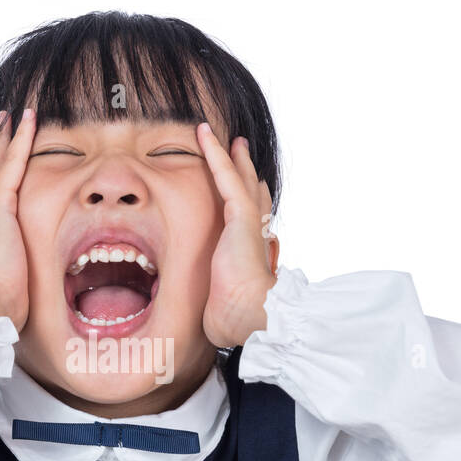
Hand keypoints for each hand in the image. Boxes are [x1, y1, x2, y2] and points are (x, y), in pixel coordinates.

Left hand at [196, 123, 279, 347]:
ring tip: (223, 136)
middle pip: (252, 193)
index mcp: (254, 255)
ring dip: (231, 156)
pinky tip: (203, 133)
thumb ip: (219, 309)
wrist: (252, 318)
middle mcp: (257, 234)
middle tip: (240, 151)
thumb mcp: (223, 312)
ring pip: (240, 180)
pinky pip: (225, 176)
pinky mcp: (241, 216)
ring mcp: (251, 223)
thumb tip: (211, 326)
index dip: (250, 201)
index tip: (245, 190)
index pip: (253, 221)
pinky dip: (215, 153)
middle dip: (246, 172)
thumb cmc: (237, 323)